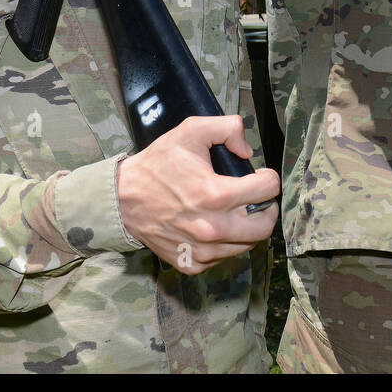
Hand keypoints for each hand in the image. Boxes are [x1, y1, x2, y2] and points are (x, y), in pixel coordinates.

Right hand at [115, 116, 278, 274]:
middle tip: (256, 197)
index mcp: (216, 194)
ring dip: (247, 226)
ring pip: (247, 244)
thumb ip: (228, 128)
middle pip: (265, 226)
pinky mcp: (192, 264)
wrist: (123, 199)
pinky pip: (223, 257)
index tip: (259, 176)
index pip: (268, 190)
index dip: (267, 178)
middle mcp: (213, 228)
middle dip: (267, 208)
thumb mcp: (191, 130)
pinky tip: (214, 226)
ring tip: (234, 211)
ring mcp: (202, 250)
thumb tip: (248, 150)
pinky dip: (225, 243)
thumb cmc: (159, 163)